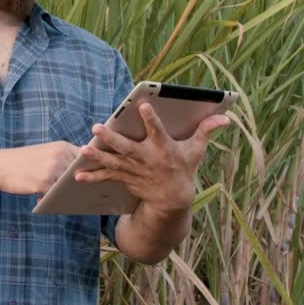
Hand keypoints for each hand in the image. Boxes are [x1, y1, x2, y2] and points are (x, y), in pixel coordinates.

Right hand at [0, 141, 80, 195]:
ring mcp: (53, 170)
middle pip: (79, 176)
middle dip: (76, 185)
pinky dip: (47, 199)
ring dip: (62, 193)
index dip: (88, 170)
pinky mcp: (44, 183)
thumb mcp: (45, 152)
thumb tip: (82, 174)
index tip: (85, 179)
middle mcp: (60, 156)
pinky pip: (55, 196)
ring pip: (67, 187)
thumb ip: (63, 159)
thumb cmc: (22, 161)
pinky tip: (38, 197)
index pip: (85, 159)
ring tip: (50, 194)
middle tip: (72, 192)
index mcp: (62, 147)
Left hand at [74, 103, 229, 212]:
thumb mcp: (195, 150)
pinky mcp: (125, 178)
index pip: (157, 130)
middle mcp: (146, 159)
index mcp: (163, 148)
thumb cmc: (183, 168)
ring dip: (97, 156)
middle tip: (97, 128)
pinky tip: (78, 176)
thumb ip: (206, 130)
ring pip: (112, 162)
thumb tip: (225, 117)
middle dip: (111, 139)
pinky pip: (106, 177)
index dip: (150, 118)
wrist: (173, 199)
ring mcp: (133, 170)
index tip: (143, 105)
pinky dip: (92, 177)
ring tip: (83, 150)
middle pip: (126, 147)